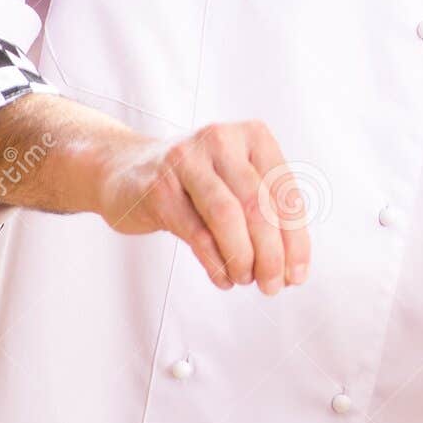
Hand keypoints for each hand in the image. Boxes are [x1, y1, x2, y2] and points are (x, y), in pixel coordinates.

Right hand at [95, 120, 310, 293]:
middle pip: (258, 205)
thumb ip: (267, 215)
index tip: (297, 274)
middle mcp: (221, 139)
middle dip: (271, 254)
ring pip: (227, 216)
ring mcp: (185, 160)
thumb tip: (291, 269)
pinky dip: (215, 262)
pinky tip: (223, 278)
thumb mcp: (236, 183)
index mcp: (252, 135)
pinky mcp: (158, 187)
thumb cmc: (195, 183)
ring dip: (243, 258)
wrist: (125, 171)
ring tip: (246, 280)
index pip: (285, 192)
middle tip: (273, 286)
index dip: (296, 239)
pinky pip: (195, 232)